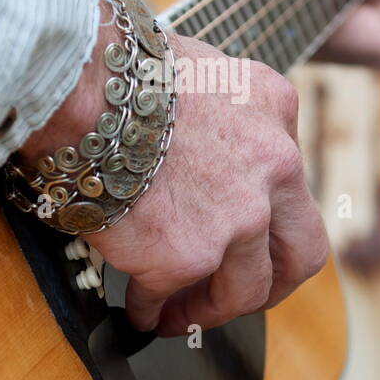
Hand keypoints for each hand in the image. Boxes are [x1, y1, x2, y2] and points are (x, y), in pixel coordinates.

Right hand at [20, 7, 328, 337]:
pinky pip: (169, 296)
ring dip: (211, 307)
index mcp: (274, 108)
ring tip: (178, 315)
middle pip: (301, 250)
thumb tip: (188, 147)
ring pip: (246, 288)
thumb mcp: (196, 68)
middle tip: (239, 295)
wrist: (79, 82)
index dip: (266, 215)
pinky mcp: (187, 255)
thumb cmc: (115, 64)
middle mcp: (274, 166)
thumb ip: (214, 113)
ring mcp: (237, 217)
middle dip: (272, 282)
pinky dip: (150, 310)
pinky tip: (136, 310)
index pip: (289, 180)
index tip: (240, 233)